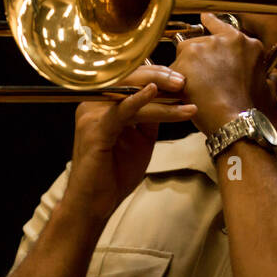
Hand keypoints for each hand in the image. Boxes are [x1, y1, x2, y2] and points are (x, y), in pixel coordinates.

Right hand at [62, 64, 196, 222]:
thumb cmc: (113, 174)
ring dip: (159, 91)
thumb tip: (169, 99)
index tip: (182, 77)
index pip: (130, 77)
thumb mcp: (139, 139)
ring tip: (182, 92)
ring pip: (130, 93)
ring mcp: (91, 115)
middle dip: (160, 76)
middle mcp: (92, 103)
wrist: (94, 203)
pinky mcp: (95, 130)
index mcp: (101, 103)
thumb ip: (149, 117)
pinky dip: (138, 100)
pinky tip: (153, 92)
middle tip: (184, 81)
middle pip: (129, 77)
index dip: (157, 73)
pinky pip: (120, 111)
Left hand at [169, 13, 276, 132]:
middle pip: (201, 41)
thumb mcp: (270, 91)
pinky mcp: (185, 60)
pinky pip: (173, 68)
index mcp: (246, 44)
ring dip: (186, 67)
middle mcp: (224, 40)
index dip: (212, 24)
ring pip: (185, 52)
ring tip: (194, 88)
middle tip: (202, 78)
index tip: (205, 19)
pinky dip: (174, 80)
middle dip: (199, 58)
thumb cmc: (251, 110)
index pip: (223, 26)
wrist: (233, 121)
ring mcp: (203, 47)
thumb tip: (275, 75)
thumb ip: (271, 77)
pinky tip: (182, 92)